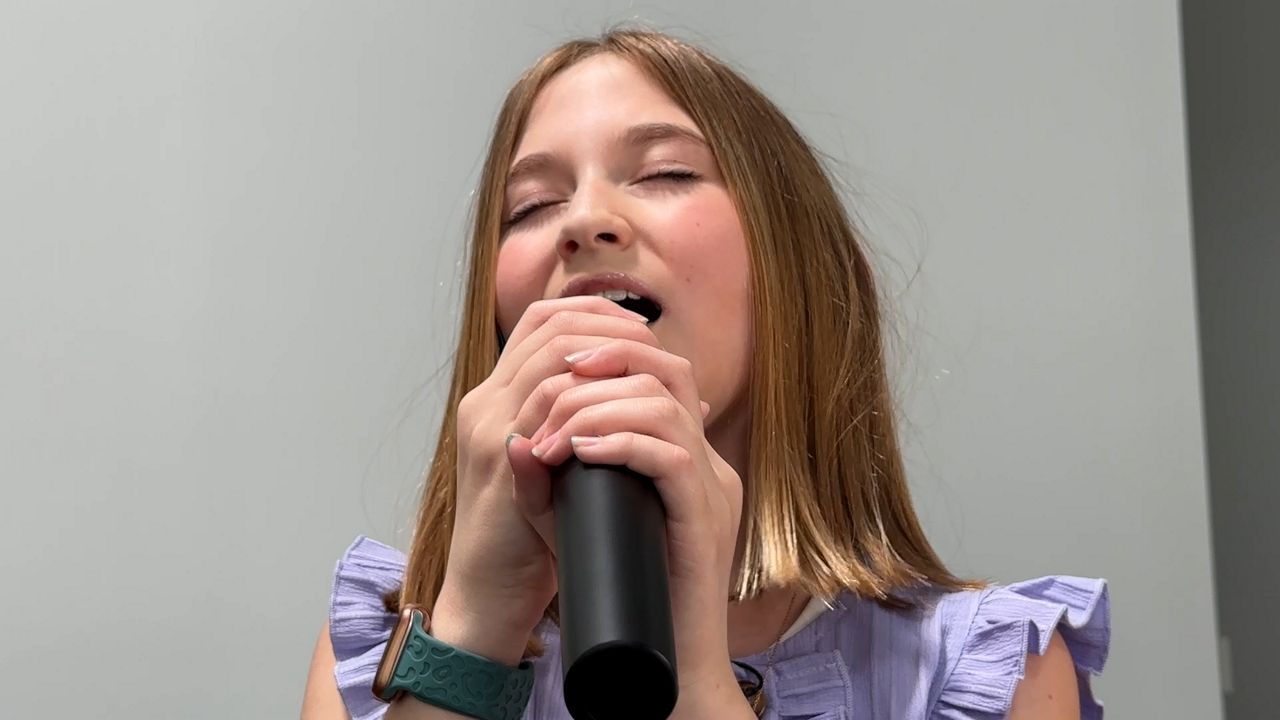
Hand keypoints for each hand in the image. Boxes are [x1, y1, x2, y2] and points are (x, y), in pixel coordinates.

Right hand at [439, 296, 655, 657]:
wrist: (489, 592)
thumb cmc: (532, 538)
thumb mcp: (563, 473)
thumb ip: (596, 432)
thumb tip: (678, 401)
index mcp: (496, 400)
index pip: (541, 323)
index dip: (592, 313)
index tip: (639, 327)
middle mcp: (484, 403)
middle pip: (548, 327)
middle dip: (607, 326)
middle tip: (651, 341)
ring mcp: (488, 426)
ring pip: (550, 356)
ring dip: (605, 354)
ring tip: (647, 366)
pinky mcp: (499, 455)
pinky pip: (549, 400)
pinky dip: (594, 393)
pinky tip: (627, 399)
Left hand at [517, 330, 745, 696]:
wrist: (670, 663)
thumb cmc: (623, 595)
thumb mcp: (580, 526)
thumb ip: (557, 483)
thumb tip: (520, 440)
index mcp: (688, 458)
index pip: (664, 372)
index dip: (612, 353)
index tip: (559, 369)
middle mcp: (708, 464)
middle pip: (672, 369)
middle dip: (606, 361)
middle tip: (554, 387)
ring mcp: (713, 488)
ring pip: (664, 405)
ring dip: (597, 408)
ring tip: (554, 438)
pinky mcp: (705, 518)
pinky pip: (672, 456)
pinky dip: (622, 443)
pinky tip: (583, 453)